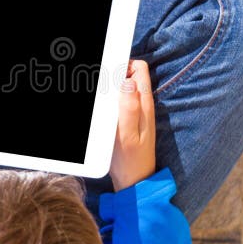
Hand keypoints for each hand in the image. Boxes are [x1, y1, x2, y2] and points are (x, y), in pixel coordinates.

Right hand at [109, 60, 155, 191]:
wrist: (134, 179)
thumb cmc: (131, 159)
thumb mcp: (129, 135)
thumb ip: (130, 108)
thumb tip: (128, 82)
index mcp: (144, 103)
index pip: (138, 68)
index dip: (122, 63)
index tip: (105, 70)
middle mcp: (142, 103)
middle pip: (129, 73)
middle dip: (114, 72)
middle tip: (99, 85)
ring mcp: (135, 111)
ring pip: (123, 86)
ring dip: (110, 86)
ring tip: (98, 96)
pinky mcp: (128, 118)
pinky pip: (119, 99)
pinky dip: (109, 98)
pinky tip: (100, 108)